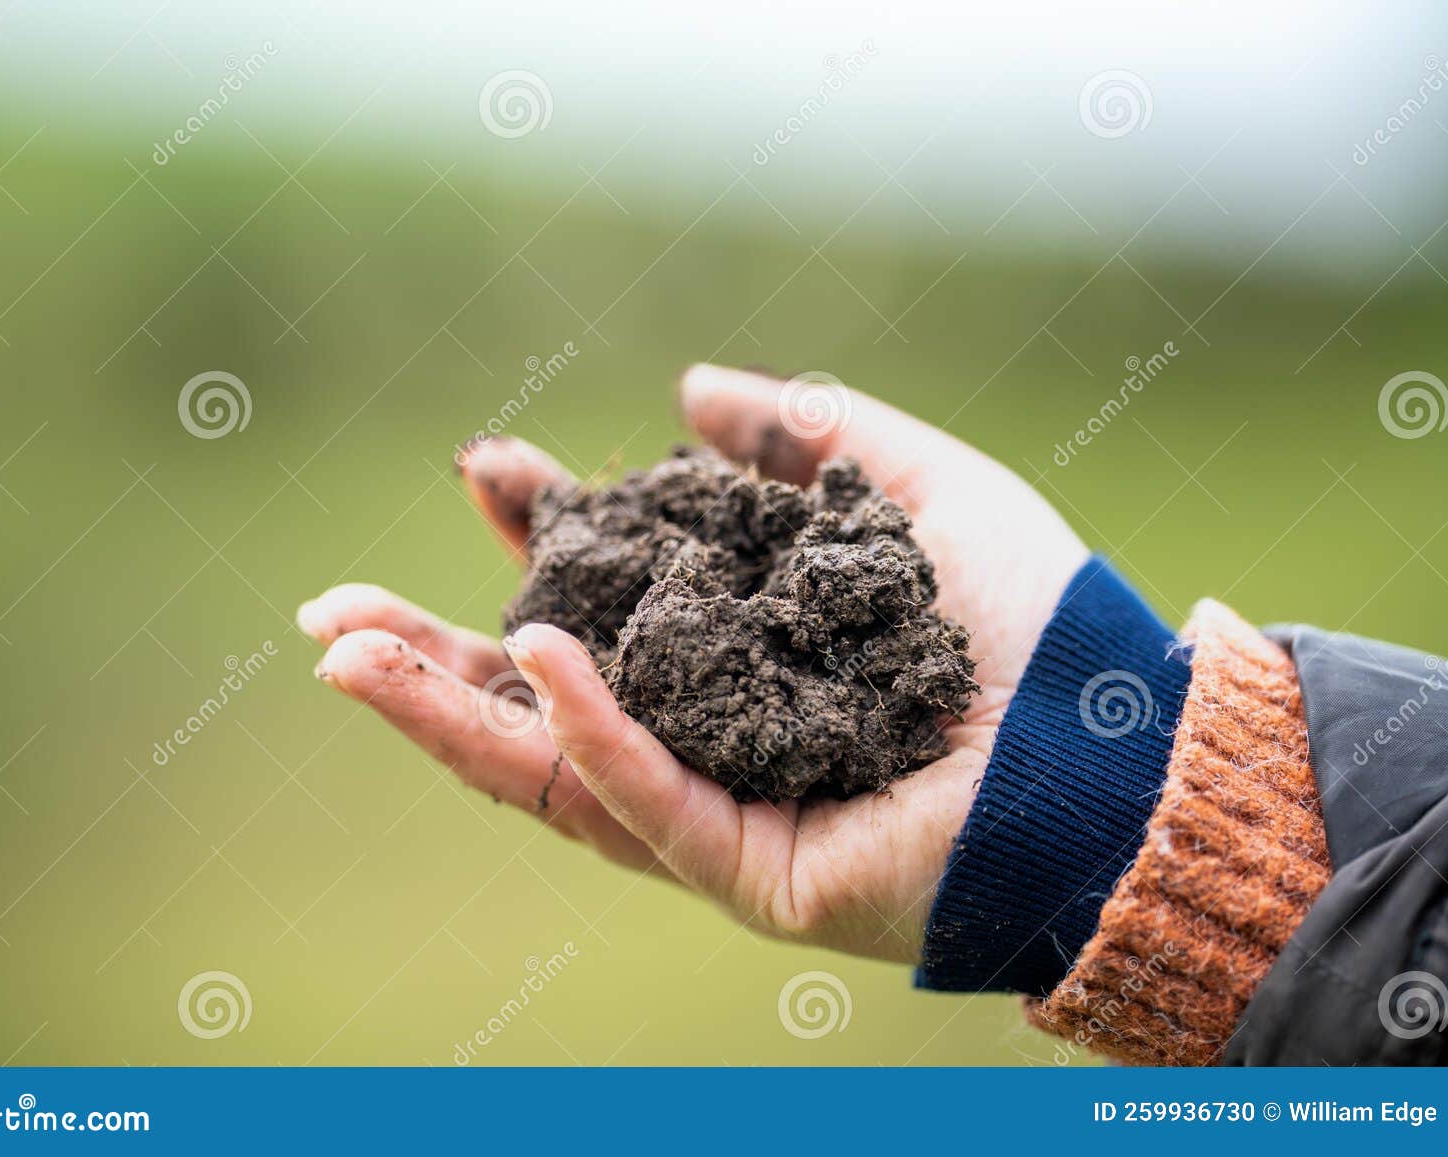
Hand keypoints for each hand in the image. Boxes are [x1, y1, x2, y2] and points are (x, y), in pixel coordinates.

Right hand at [298, 365, 1087, 961]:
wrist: (1119, 747)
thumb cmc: (1033, 623)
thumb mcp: (911, 492)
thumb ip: (807, 436)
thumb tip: (692, 388)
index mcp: (742, 653)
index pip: (608, 602)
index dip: (539, 539)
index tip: (488, 470)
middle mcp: (712, 735)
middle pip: (542, 702)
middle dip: (431, 654)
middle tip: (328, 607)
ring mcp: (718, 809)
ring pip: (552, 769)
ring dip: (445, 712)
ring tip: (346, 652)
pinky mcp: (745, 867)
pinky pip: (642, 802)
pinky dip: (584, 732)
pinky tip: (529, 660)